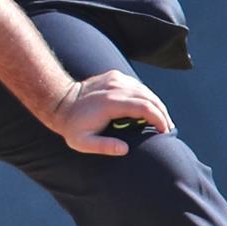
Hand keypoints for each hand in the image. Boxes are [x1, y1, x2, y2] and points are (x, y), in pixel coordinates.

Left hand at [48, 70, 174, 155]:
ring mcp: (115, 79)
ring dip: (156, 104)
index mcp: (111, 103)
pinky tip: (147, 108)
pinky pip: (136, 86)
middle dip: (162, 113)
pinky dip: (145, 96)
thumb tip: (125, 149)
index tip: (164, 131)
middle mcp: (115, 87)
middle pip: (150, 98)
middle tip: (166, 128)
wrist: (59, 102)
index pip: (145, 108)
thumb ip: (103, 147)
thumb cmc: (72, 126)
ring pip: (145, 90)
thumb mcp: (82, 142)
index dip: (159, 119)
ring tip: (160, 120)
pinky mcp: (114, 76)